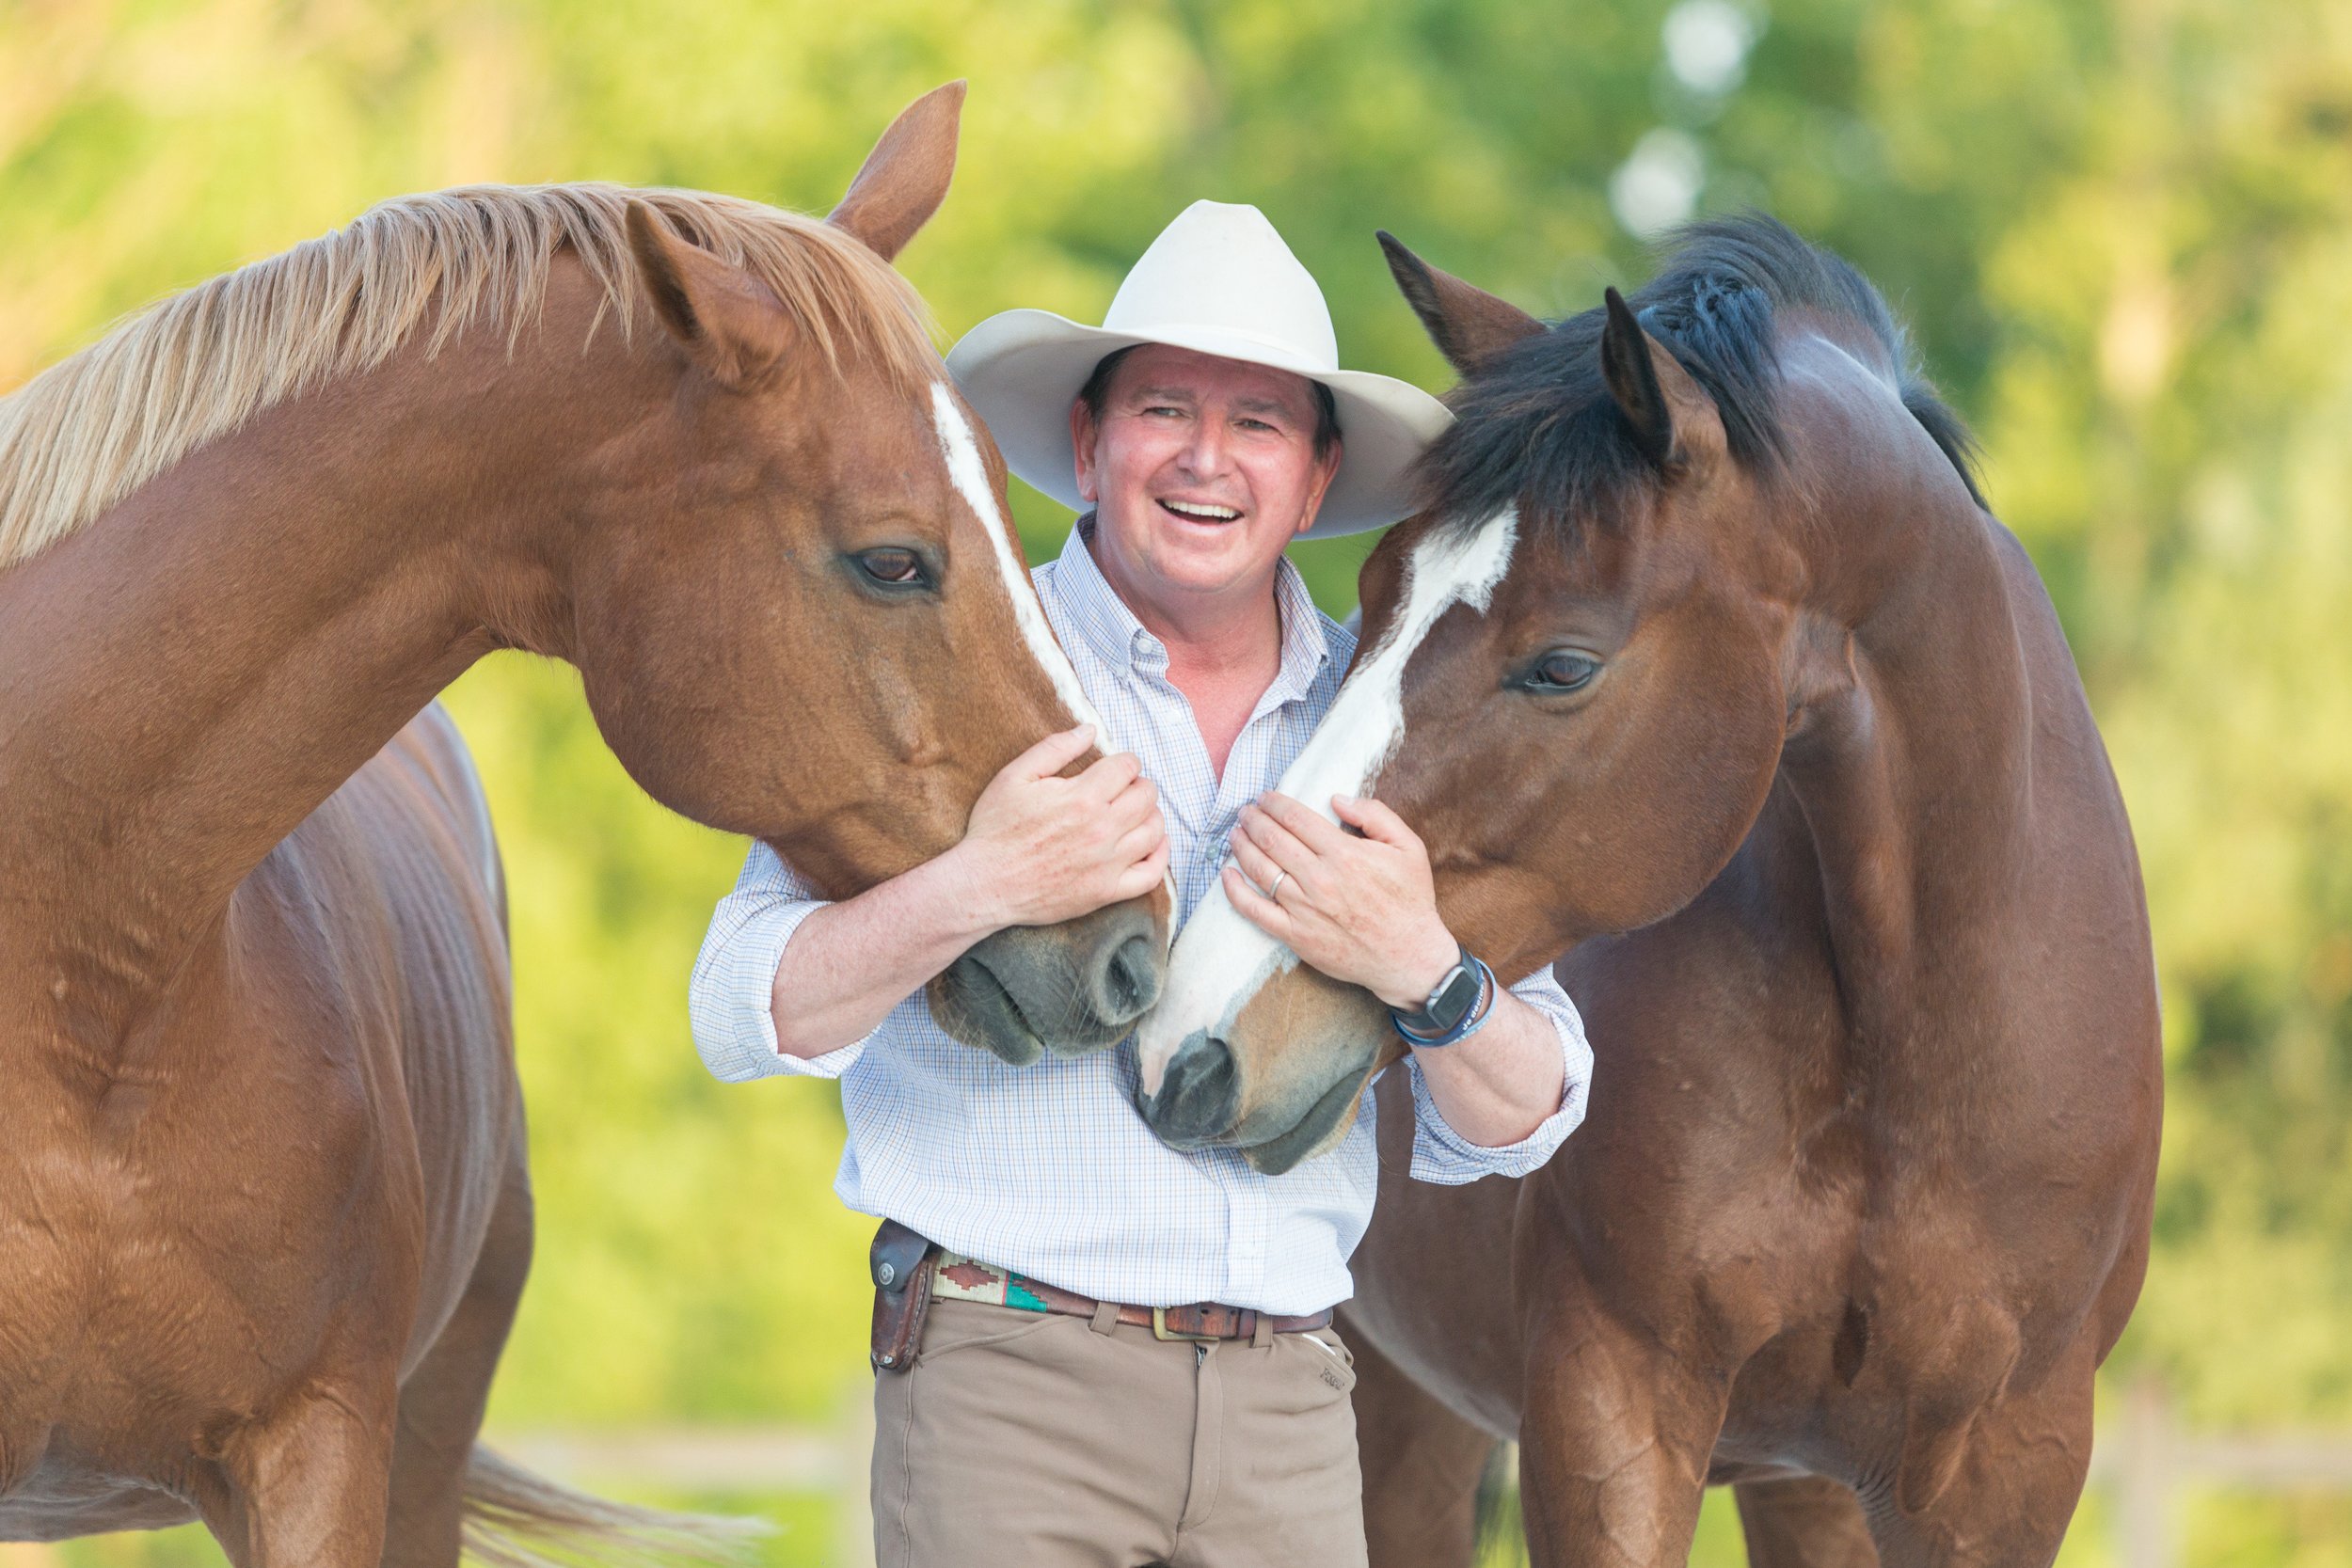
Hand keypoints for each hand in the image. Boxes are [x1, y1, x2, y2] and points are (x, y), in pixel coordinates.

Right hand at [946, 725, 1167, 929]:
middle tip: (1126, 788)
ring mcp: (1107, 863)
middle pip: (1146, 796)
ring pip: (1153, 831)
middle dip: (1139, 785)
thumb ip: (1055, 749)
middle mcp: (1102, 829)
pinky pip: (1151, 875)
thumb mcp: (1015, 777)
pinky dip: (1160, 856)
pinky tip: (1154, 844)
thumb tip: (1089, 731)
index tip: (1116, 767)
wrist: (985, 883)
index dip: (1125, 762)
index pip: (1127, 768)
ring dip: (1151, 815)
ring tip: (1137, 813)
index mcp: (1082, 797)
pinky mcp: (1106, 891)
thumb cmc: (996, 829)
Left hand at [1222, 792, 1458, 1010]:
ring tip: (1235, 833)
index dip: (1275, 803)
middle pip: (1272, 838)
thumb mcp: (1408, 846)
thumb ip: (1375, 815)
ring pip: (1260, 869)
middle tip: (1245, 811)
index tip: (1265, 797)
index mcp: (1344, 853)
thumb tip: (1337, 799)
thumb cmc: (1409, 900)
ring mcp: (1303, 908)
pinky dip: (1235, 891)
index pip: (1295, 818)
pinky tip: (1226, 875)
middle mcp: (1318, 878)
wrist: (1408, 956)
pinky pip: (1255, 910)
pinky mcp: (1295, 935)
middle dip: (1253, 819)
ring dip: (1241, 846)